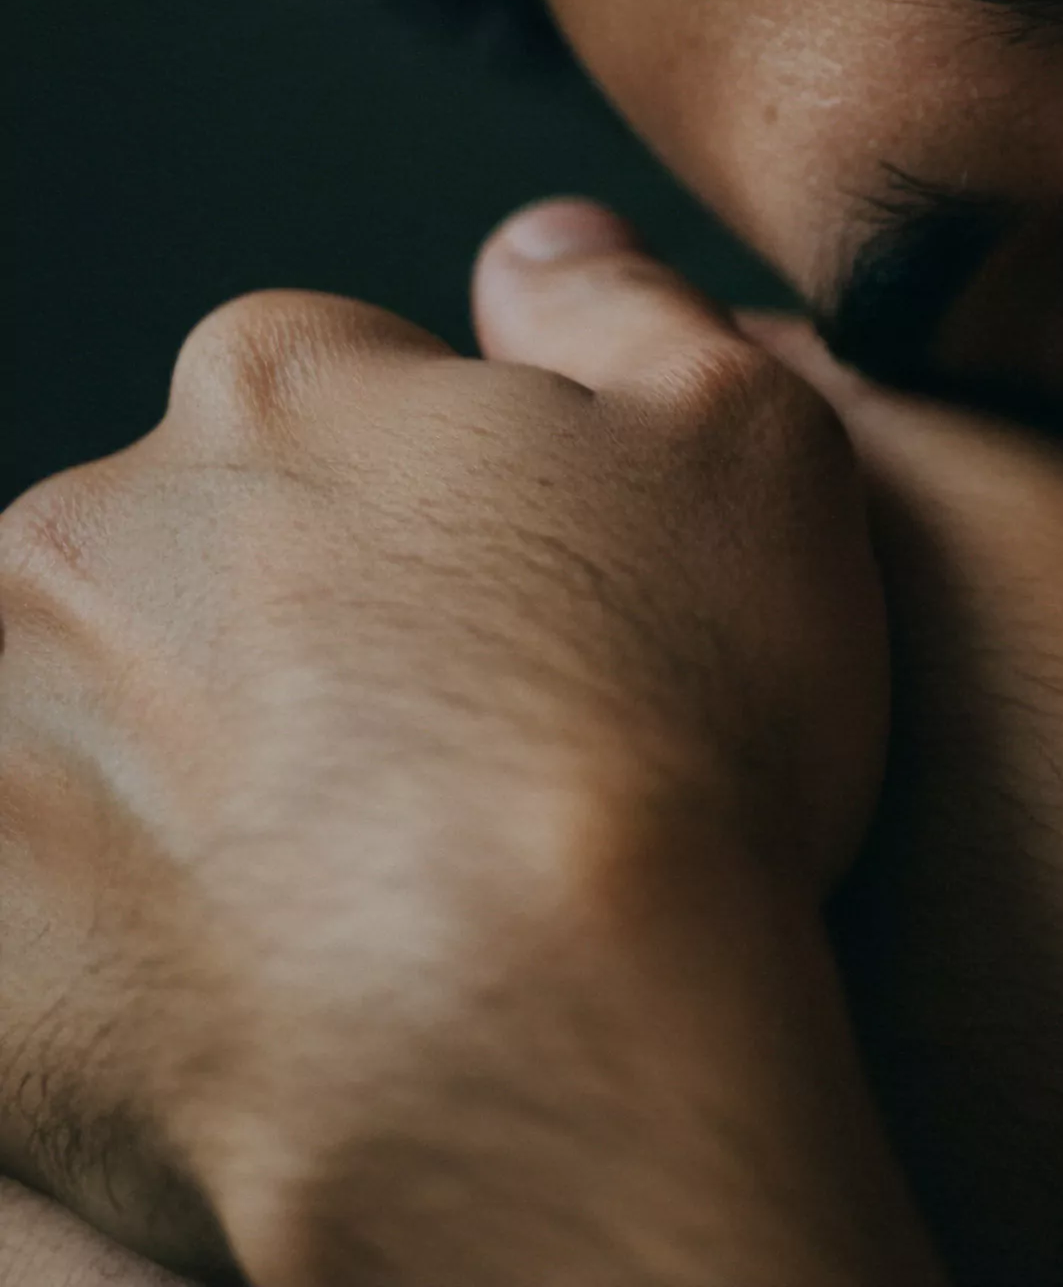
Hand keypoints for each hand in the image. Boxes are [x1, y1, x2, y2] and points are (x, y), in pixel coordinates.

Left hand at [0, 202, 903, 1278]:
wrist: (526, 1043)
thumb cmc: (658, 736)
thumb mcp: (758, 442)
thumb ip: (628, 310)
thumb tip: (542, 248)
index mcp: (273, 392)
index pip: (329, 388)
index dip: (447, 496)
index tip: (521, 607)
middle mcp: (86, 536)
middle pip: (194, 551)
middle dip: (297, 631)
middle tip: (455, 756)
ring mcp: (2, 742)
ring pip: (102, 728)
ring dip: (200, 782)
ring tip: (368, 890)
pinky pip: (46, 918)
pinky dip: (134, 943)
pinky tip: (278, 988)